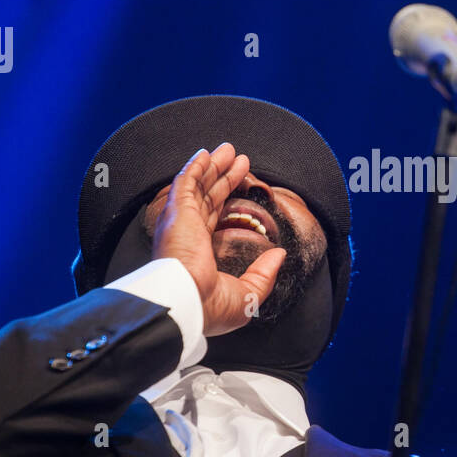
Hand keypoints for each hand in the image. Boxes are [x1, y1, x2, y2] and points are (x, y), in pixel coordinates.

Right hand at [151, 143, 285, 336]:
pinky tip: (205, 154)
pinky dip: (194, 167)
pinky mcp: (176, 212)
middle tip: (237, 159)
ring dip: (212, 166)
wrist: (188, 303)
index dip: (225, 198)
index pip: (212, 217)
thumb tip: (279, 254)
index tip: (240, 184)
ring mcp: (180, 222)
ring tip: (228, 150)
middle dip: (222, 176)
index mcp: (198, 254)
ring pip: (198, 185)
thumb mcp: (247, 294)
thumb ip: (264, 274)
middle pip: (207, 197)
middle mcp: (187, 235)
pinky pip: (185, 182)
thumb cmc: (210, 306)